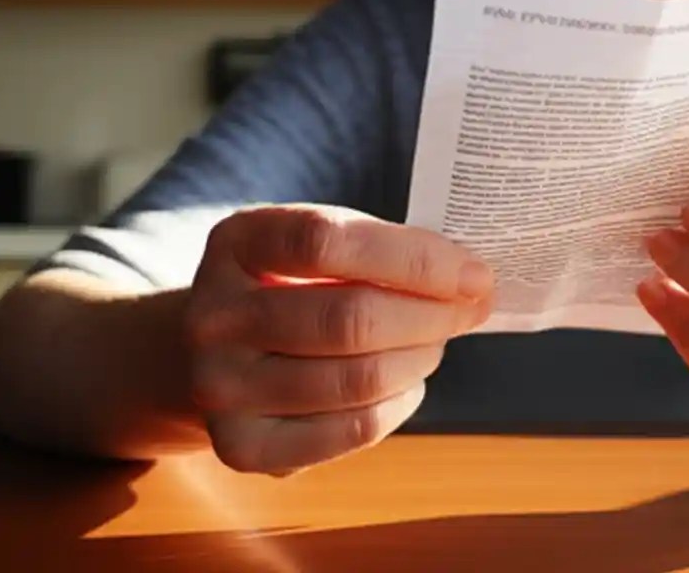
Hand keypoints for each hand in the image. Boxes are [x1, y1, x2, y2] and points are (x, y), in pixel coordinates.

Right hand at [185, 205, 494, 475]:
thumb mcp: (321, 247)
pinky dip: (400, 403)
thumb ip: (383, 251)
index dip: (415, 259)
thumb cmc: (297, 286)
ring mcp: (220, 387)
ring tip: (434, 342)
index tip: (475, 273)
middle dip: (433, 315)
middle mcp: (213, 316)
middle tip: (471, 309)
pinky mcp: (243, 446)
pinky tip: (406, 383)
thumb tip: (471, 281)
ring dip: (421, 358)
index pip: (326, 241)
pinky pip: (353, 428)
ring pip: (359, 379)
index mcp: (236, 243)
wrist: (221, 352)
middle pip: (349, 318)